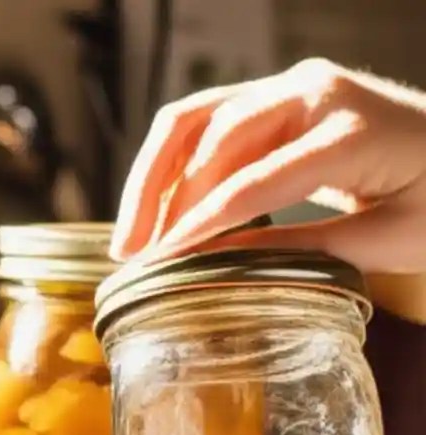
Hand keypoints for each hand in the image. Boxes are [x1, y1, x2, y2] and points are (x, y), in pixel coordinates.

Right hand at [111, 58, 425, 272]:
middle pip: (211, 140)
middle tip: (134, 256)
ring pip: (194, 121)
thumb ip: (301, 251)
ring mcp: (291, 86)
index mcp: (350, 131)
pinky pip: (205, 121)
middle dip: (163, 202)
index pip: (252, 183)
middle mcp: (313, 92)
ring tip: (129, 235)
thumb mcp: (387, 241)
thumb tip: (217, 266)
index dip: (197, 226)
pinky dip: (172, 162)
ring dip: (152, 178)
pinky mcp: (276, 94)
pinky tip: (154, 207)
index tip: (158, 265)